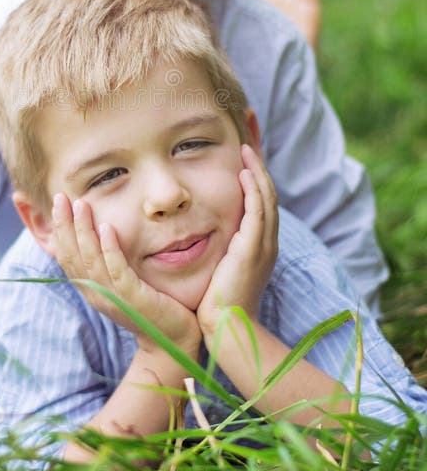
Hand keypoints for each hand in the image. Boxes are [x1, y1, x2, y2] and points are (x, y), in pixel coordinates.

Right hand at [52, 193, 200, 355]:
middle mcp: (95, 293)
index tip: (57, 202)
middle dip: (64, 224)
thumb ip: (110, 262)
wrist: (172, 342)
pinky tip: (108, 227)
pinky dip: (110, 248)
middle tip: (60, 197)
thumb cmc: (150, 307)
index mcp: (90, 289)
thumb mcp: (123, 283)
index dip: (59, 229)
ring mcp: (112, 297)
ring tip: (81, 204)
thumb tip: (102, 232)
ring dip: (83, 230)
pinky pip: (116, 270)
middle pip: (72, 255)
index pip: (66, 255)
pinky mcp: (132, 299)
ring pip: (90, 260)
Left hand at [197, 145, 277, 335]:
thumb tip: (202, 234)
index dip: (255, 176)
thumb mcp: (220, 268)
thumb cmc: (218, 303)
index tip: (245, 154)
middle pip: (268, 193)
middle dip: (259, 165)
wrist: (228, 329)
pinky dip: (254, 190)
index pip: (261, 201)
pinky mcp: (254, 250)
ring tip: (247, 148)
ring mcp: (264, 245)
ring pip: (267, 198)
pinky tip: (245, 172)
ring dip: (257, 170)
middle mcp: (267, 241)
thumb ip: (218, 249)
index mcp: (259, 245)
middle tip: (249, 141)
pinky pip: (258, 212)